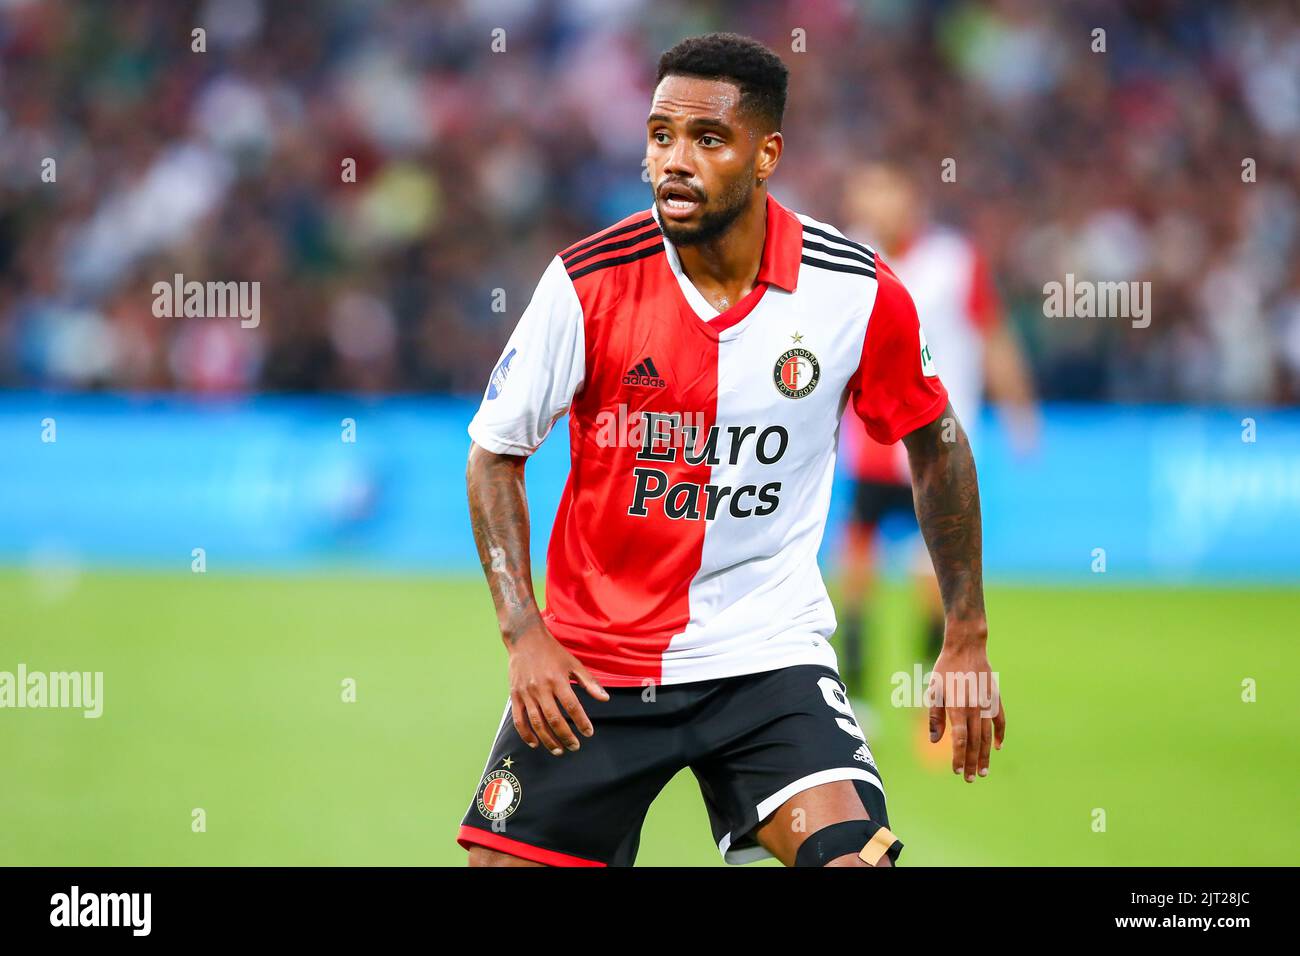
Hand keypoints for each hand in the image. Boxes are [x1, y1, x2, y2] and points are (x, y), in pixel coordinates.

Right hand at [507, 624, 608, 755]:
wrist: (525, 639)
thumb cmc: (552, 652)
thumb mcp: (573, 663)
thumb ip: (589, 682)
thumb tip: (605, 699)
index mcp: (557, 679)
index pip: (572, 707)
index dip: (581, 722)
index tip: (589, 732)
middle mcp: (541, 688)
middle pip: (554, 719)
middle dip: (566, 736)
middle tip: (575, 746)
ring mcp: (526, 693)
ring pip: (537, 723)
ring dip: (548, 740)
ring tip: (559, 750)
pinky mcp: (515, 695)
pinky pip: (519, 720)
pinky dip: (526, 734)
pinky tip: (535, 743)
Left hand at [927, 625, 1005, 781]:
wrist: (966, 647)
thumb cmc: (945, 669)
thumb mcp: (934, 691)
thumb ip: (936, 717)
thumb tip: (935, 741)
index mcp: (958, 707)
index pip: (960, 740)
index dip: (959, 757)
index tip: (957, 771)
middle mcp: (974, 708)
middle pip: (975, 742)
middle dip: (972, 763)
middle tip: (970, 779)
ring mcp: (987, 704)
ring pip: (988, 736)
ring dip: (986, 755)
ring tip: (983, 771)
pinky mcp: (995, 698)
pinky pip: (1000, 721)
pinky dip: (1000, 735)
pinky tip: (998, 747)